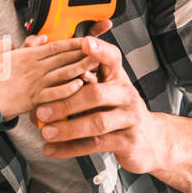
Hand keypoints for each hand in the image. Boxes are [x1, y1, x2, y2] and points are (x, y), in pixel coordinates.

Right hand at [0, 36, 99, 119]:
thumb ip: (4, 46)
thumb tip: (13, 42)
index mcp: (25, 56)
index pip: (54, 46)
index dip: (72, 42)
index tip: (86, 40)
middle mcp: (33, 68)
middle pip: (63, 58)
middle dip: (82, 53)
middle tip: (99, 50)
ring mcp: (35, 84)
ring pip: (63, 74)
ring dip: (80, 69)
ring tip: (95, 65)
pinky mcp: (33, 100)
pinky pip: (54, 93)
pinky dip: (68, 89)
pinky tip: (79, 86)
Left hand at [33, 34, 165, 175]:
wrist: (151, 141)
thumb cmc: (118, 111)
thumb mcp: (105, 92)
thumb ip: (79, 83)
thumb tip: (42, 83)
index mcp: (118, 78)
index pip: (111, 58)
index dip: (99, 50)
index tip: (84, 43)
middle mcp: (126, 95)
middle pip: (96, 94)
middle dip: (66, 103)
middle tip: (40, 111)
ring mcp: (129, 119)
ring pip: (97, 123)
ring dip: (67, 129)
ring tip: (45, 132)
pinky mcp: (128, 142)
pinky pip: (95, 145)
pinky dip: (70, 148)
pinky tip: (51, 149)